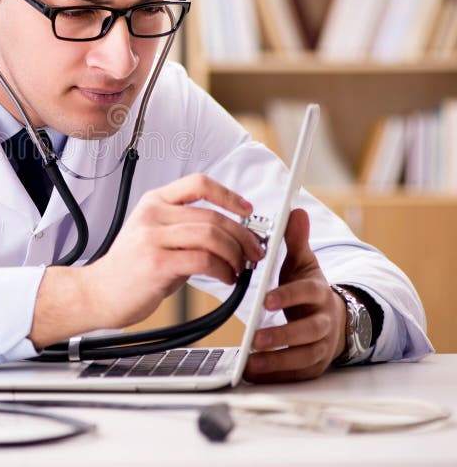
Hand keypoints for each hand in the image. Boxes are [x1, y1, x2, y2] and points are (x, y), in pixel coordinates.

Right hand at [29, 173, 264, 348]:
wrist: (97, 293)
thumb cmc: (129, 269)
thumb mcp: (154, 236)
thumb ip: (186, 229)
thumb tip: (230, 234)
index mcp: (154, 202)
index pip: (198, 183)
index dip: (228, 195)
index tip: (246, 210)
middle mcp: (153, 214)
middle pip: (212, 216)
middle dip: (243, 235)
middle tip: (254, 251)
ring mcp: (152, 237)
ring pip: (211, 236)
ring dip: (235, 255)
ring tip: (239, 268)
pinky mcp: (156, 262)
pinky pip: (203, 261)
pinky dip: (223, 270)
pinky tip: (226, 278)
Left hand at [245, 208, 346, 382]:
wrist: (336, 319)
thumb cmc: (309, 289)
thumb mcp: (303, 263)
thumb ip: (295, 240)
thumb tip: (295, 211)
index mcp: (317, 292)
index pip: (306, 293)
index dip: (288, 296)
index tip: (265, 299)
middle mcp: (322, 321)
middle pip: (308, 331)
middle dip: (282, 335)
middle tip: (256, 338)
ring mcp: (320, 346)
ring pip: (304, 357)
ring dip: (278, 361)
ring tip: (251, 362)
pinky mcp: (314, 366)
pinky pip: (298, 375)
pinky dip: (277, 376)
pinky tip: (253, 373)